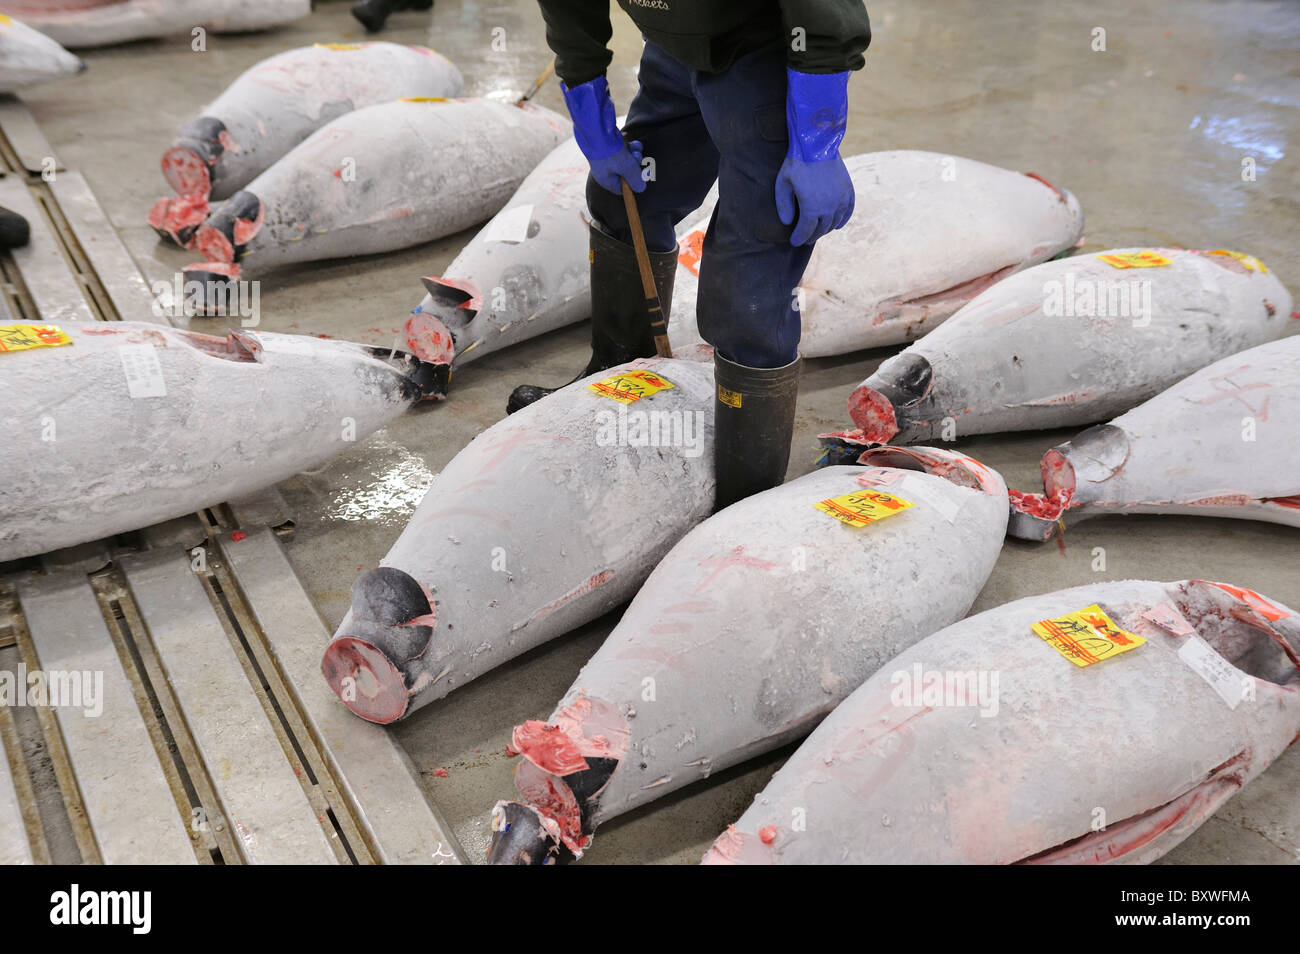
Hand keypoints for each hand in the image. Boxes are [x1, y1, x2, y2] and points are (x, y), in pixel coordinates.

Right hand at [561, 75, 645, 194]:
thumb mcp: (626, 166)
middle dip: (635, 167)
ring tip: (635, 149)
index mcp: (606, 179)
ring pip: (627, 160)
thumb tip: (641, 188)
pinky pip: (624, 150)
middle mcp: (605, 170)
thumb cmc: (608, 149)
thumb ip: (635, 179)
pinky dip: (630, 147)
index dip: (632, 185)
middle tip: (639, 160)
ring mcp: (608, 157)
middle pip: (626, 174)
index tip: (642, 178)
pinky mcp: (610, 145)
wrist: (594, 124)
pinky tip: (632, 143)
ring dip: (634, 155)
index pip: (621, 189)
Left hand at [775, 154, 853, 246]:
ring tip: (818, 231)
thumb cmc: (796, 163)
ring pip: (834, 222)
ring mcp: (840, 199)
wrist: (817, 143)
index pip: (806, 231)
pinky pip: (848, 211)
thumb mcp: (782, 184)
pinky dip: (843, 220)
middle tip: (805, 239)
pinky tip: (837, 225)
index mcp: (811, 208)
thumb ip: (784, 205)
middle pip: (821, 229)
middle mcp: (828, 207)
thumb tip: (787, 223)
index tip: (794, 242)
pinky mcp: (848, 190)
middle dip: (811, 236)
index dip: (799, 239)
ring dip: (825, 230)